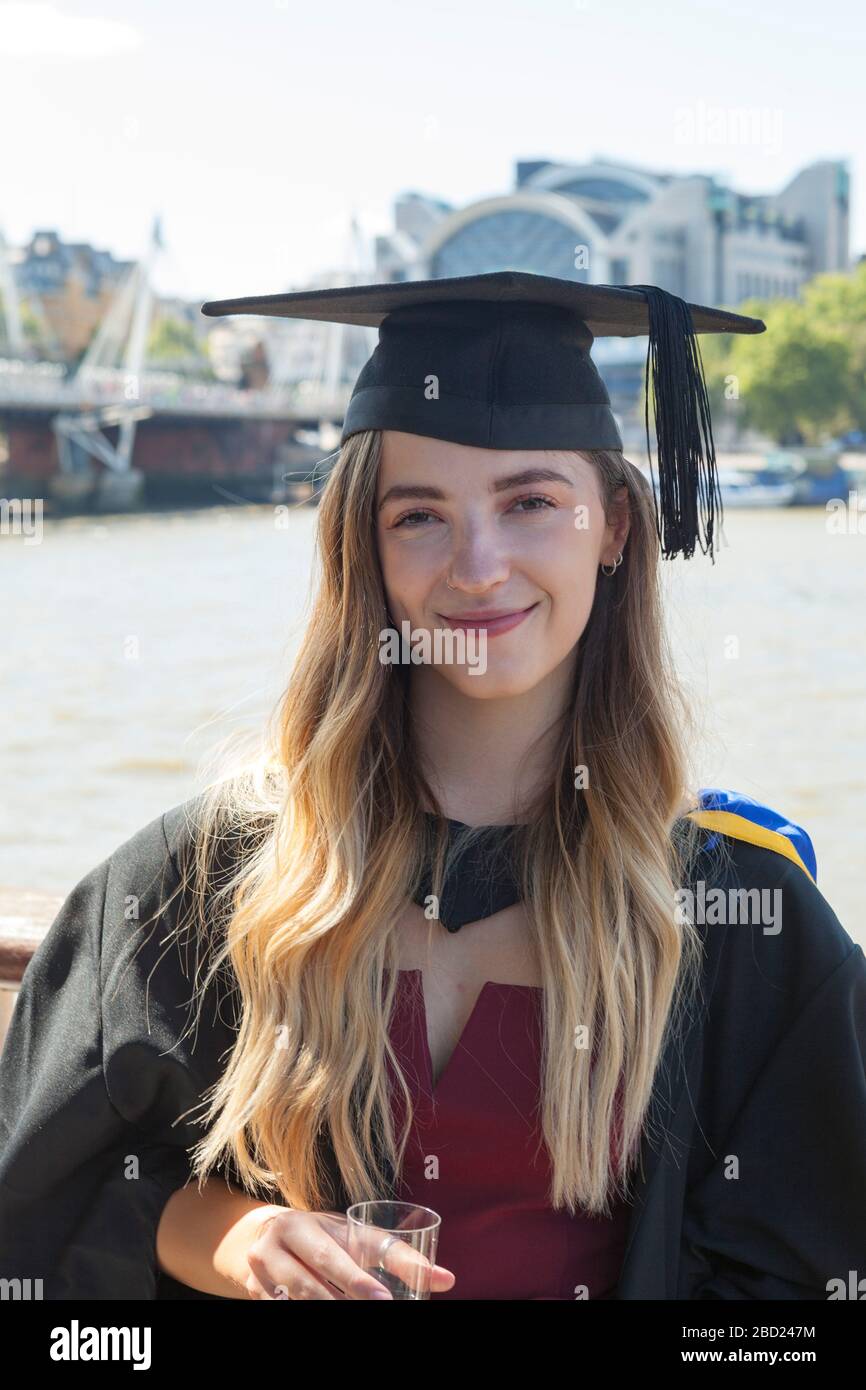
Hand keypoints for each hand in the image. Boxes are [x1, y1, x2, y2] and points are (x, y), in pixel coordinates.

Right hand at [243, 1208, 456, 1299]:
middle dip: (347, 1295)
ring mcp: (261, 1270)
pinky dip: (306, 1310)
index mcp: (304, 1223)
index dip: (359, 1280)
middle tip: (378, 1307)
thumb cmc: (322, 1238)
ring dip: (326, 1306)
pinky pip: (282, 1307)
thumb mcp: (352, 1237)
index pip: (335, 1253)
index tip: (385, 1300)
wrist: (259, 1240)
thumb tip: (446, 1279)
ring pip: (297, 1298)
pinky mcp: (254, 1292)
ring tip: (352, 1310)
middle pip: (314, 1278)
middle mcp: (279, 1242)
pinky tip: (327, 1312)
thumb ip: (396, 1255)